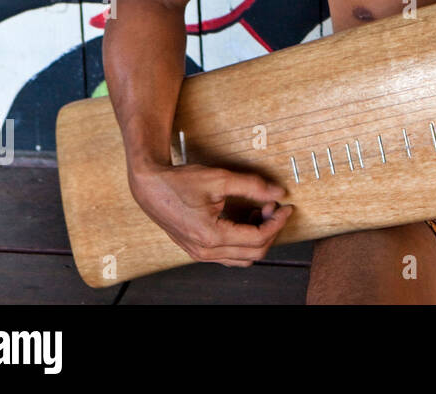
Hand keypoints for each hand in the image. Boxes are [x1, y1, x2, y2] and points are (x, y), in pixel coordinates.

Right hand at [127, 161, 293, 266]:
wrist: (150, 187)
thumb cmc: (180, 182)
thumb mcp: (220, 178)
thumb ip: (253, 186)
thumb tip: (277, 193)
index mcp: (212, 236)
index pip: (258, 238)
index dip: (277, 222)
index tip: (286, 207)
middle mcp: (206, 251)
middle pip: (254, 252)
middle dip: (270, 229)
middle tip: (272, 207)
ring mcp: (200, 253)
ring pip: (242, 257)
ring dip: (257, 238)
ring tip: (258, 211)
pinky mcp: (197, 250)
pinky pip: (229, 255)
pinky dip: (243, 241)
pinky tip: (244, 219)